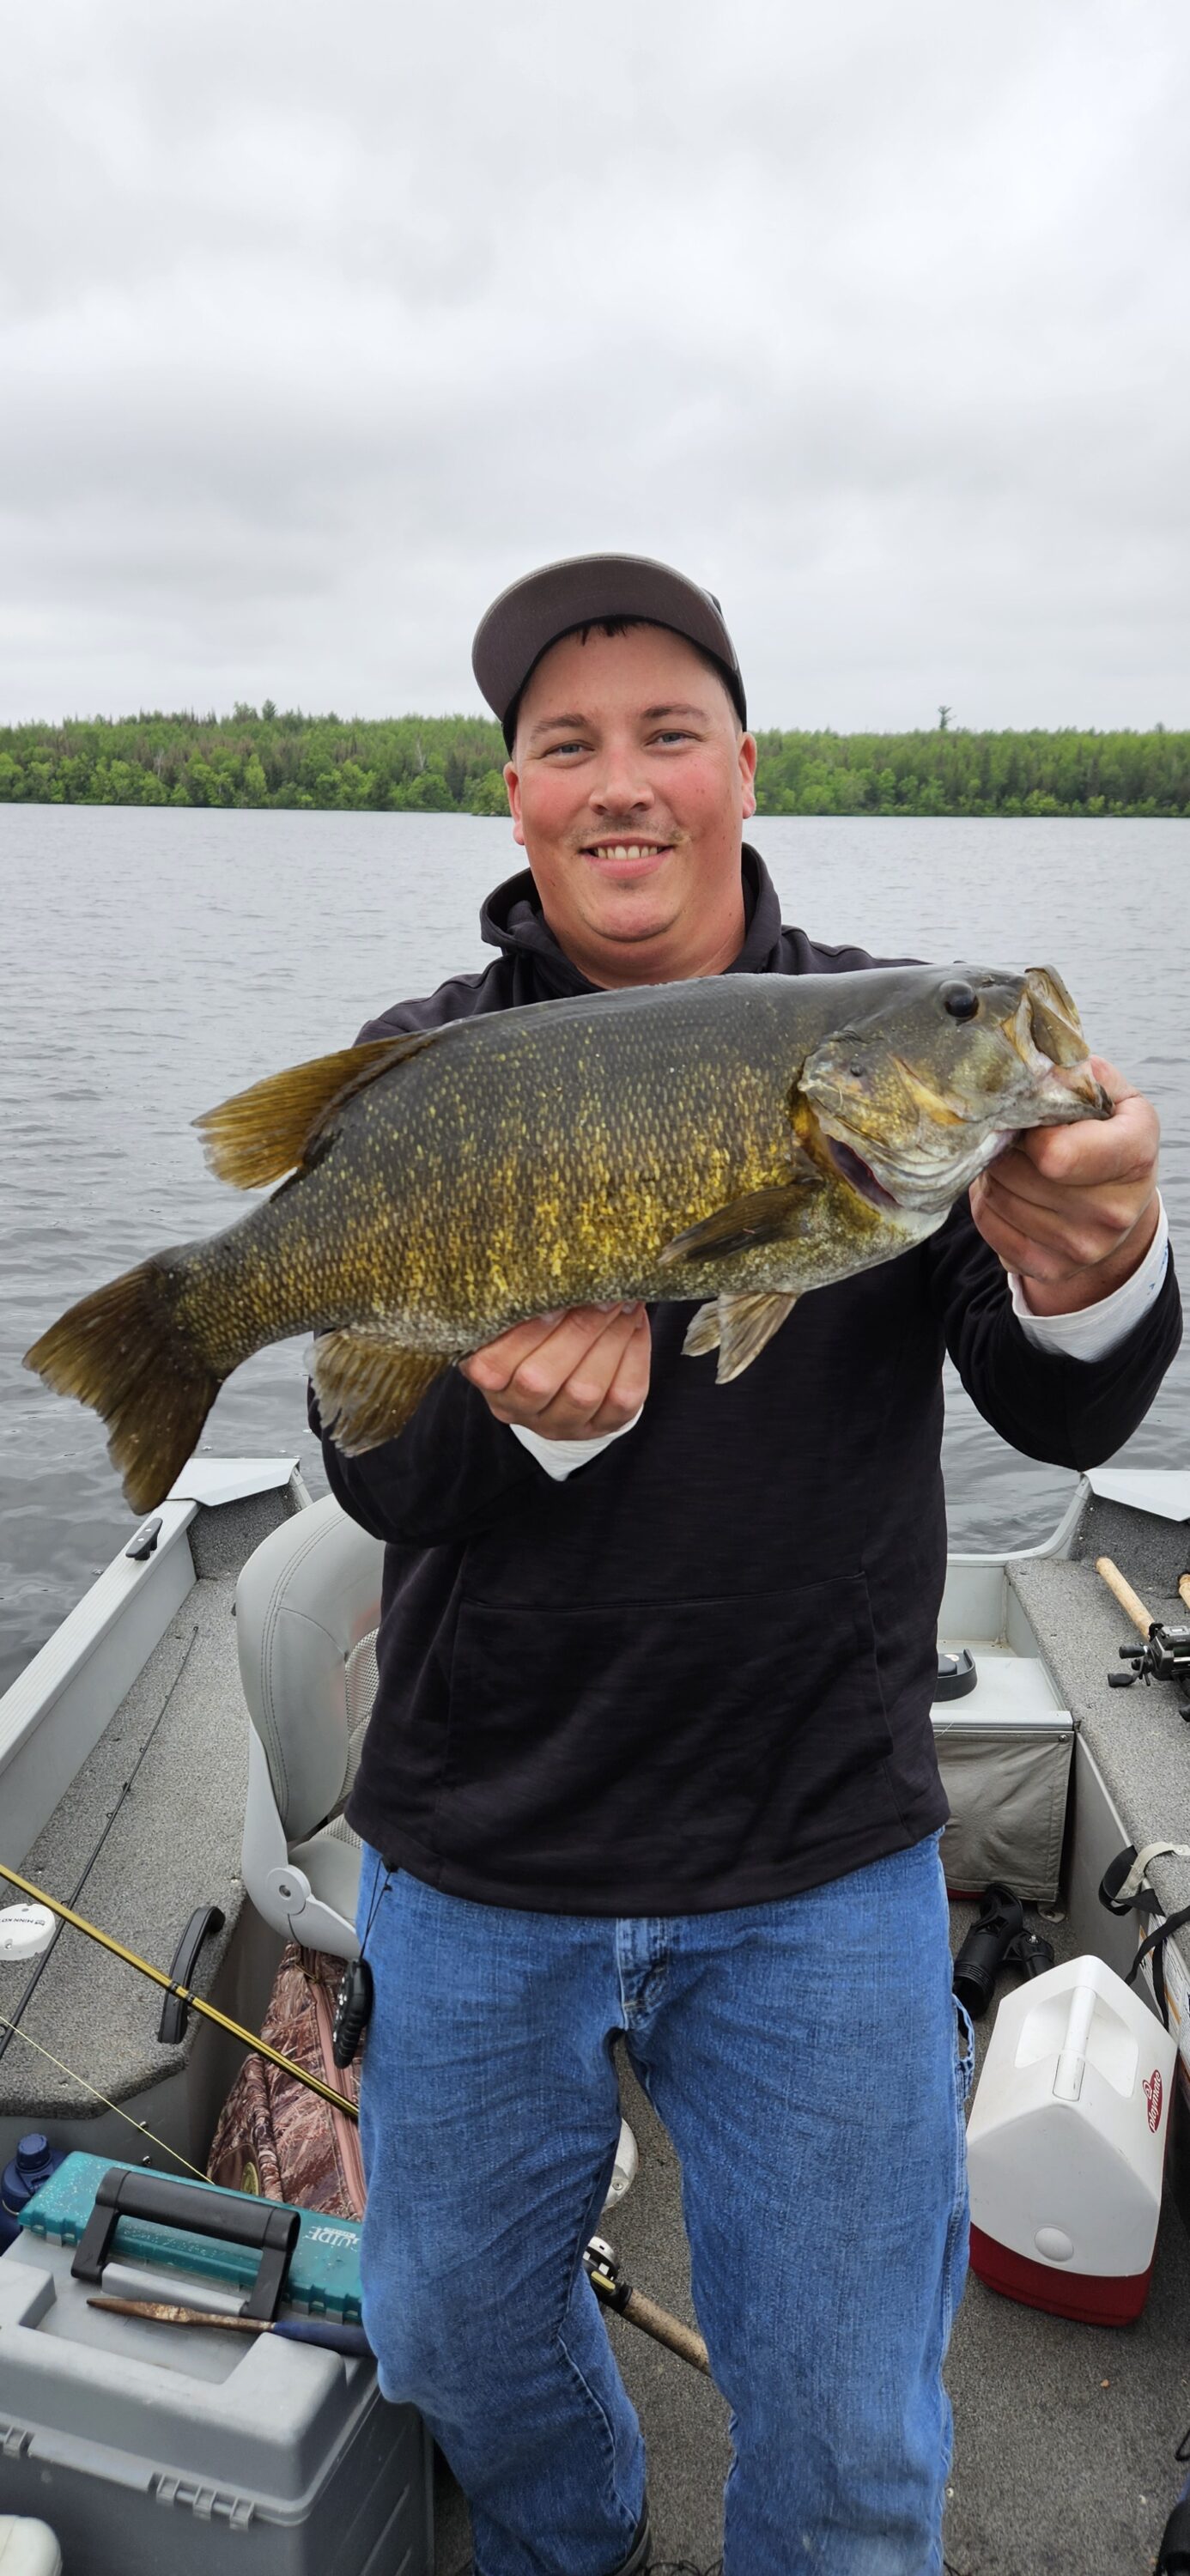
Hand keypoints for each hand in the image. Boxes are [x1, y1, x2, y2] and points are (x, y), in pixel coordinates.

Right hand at [459, 1304, 651, 1436]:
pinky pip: (620, 1400)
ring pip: (584, 1392)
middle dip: (578, 1331)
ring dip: (610, 1340)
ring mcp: (557, 1423)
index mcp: (485, 1378)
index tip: (557, 1300)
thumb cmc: (533, 1327)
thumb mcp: (514, 1313)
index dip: (526, 1333)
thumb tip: (559, 1257)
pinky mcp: (598, 1427)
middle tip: (604, 1293)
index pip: (493, 1366)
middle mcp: (516, 1408)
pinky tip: (635, 1324)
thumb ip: (524, 1297)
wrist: (559, 1374)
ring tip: (625, 1302)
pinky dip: (633, 1357)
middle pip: (540, 1381)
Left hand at [969, 1057, 1159, 1314]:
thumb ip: (1075, 1074)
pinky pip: (989, 1226)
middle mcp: (1116, 1210)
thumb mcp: (1108, 1093)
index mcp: (1135, 1153)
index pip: (1055, 1154)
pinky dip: (987, 1203)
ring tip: (1017, 1161)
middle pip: (1018, 1172)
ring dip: (994, 1173)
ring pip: (998, 1197)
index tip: (1034, 1119)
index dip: (1029, 1129)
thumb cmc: (1105, 1135)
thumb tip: (1027, 1066)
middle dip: (1007, 1146)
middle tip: (1019, 1138)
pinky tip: (1011, 1190)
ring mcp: (1085, 1247)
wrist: (1118, 1203)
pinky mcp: (1053, 1269)